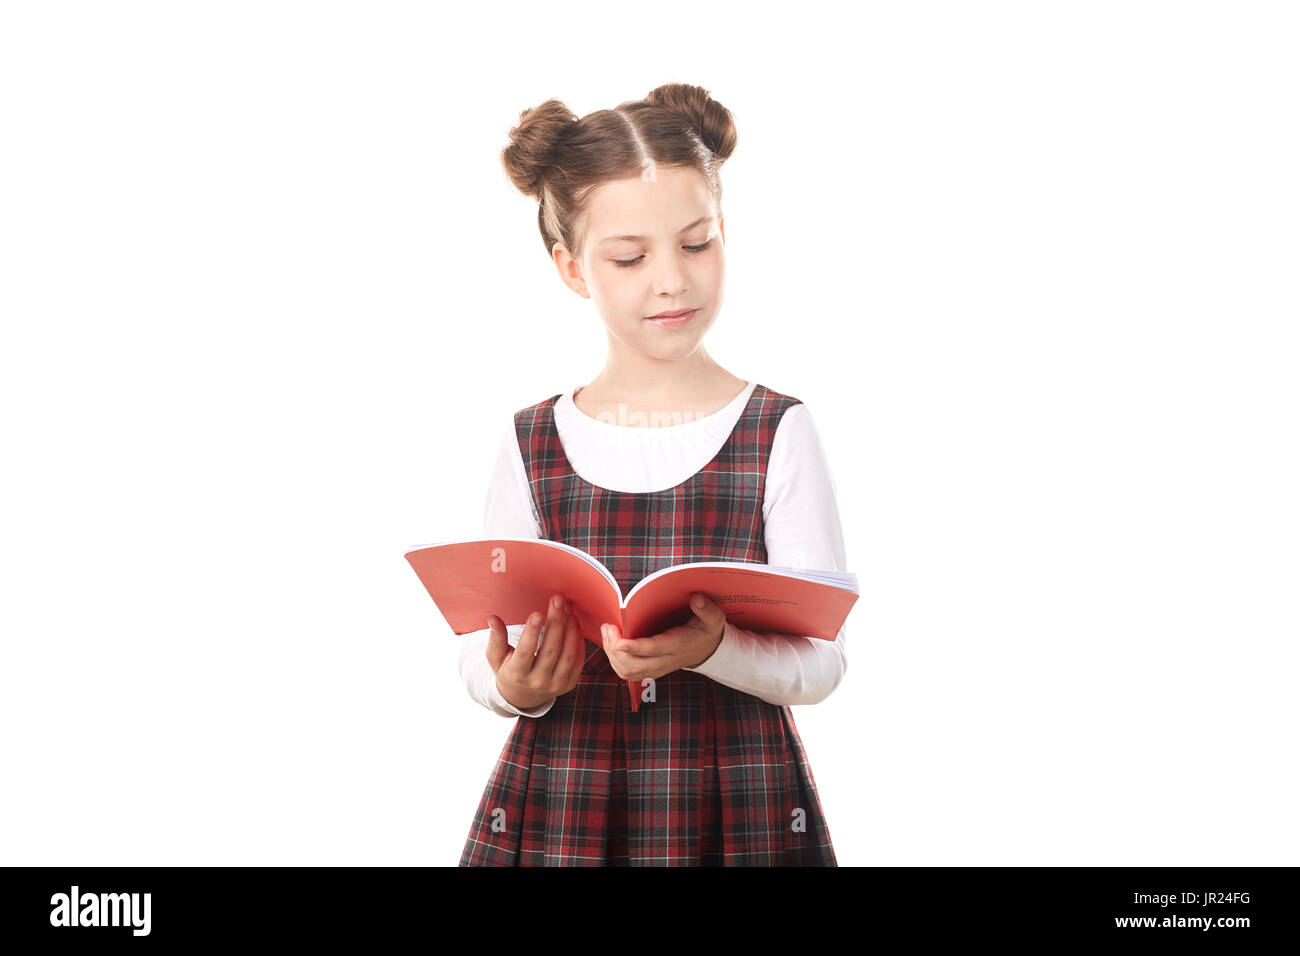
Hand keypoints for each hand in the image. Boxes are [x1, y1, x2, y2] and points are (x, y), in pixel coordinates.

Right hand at [486, 593, 584, 710]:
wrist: (523, 698)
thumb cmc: (508, 670)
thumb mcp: (496, 657)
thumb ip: (496, 638)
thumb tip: (492, 618)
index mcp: (517, 674)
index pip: (525, 652)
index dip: (531, 632)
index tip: (537, 613)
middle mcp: (538, 682)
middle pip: (551, 649)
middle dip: (556, 622)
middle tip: (558, 600)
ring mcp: (556, 685)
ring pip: (568, 653)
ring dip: (570, 628)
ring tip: (568, 608)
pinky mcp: (569, 684)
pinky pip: (578, 659)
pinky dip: (578, 639)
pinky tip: (574, 623)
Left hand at [600, 593, 725, 682]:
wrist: (708, 650)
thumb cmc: (706, 630)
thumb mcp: (713, 619)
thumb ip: (706, 609)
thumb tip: (696, 598)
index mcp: (679, 645)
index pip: (654, 650)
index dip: (635, 648)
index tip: (619, 642)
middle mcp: (666, 660)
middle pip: (636, 665)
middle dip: (616, 650)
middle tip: (608, 628)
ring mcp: (657, 668)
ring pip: (629, 671)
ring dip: (612, 656)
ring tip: (607, 632)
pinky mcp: (650, 670)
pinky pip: (628, 673)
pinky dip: (615, 661)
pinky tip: (611, 643)